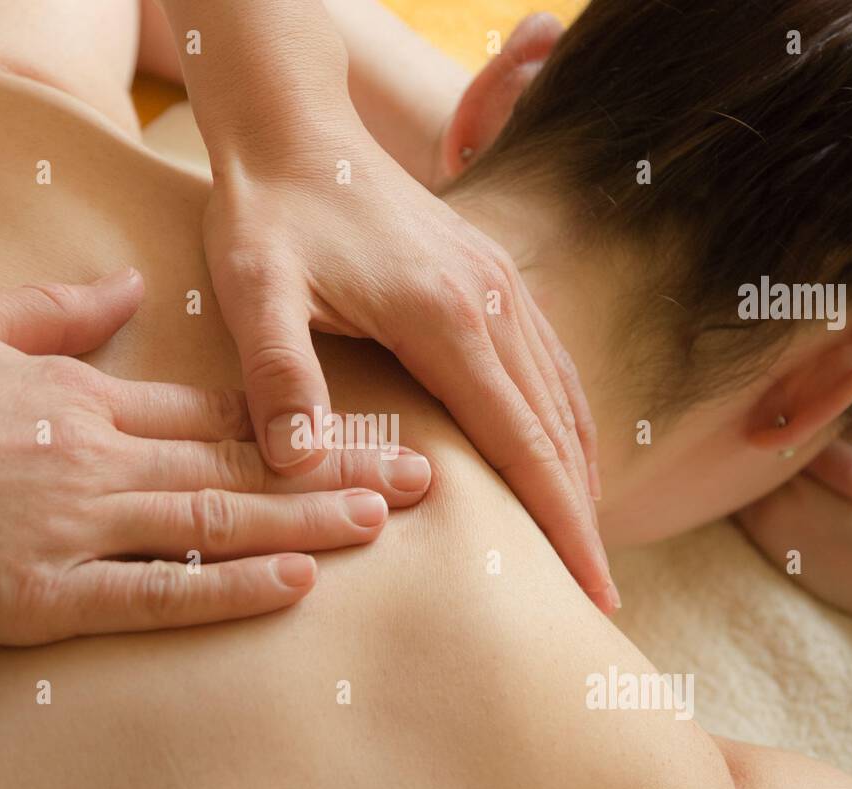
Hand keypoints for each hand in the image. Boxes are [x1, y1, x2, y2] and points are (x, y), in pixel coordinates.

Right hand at [0, 270, 430, 643]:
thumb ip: (57, 310)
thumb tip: (126, 287)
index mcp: (84, 396)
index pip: (215, 412)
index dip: (296, 423)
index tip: (363, 428)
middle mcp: (97, 456)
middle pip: (241, 464)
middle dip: (338, 470)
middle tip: (421, 482)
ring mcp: (75, 525)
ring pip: (217, 522)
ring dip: (308, 520)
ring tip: (386, 521)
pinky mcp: (43, 594)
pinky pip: (156, 591)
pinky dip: (230, 587)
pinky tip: (296, 580)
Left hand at [204, 117, 614, 610]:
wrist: (293, 128)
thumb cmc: (268, 213)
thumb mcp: (255, 292)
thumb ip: (279, 376)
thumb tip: (302, 464)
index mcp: (447, 320)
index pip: (523, 446)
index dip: (559, 525)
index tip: (589, 590)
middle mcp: (493, 304)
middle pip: (557, 432)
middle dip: (579, 518)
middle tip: (596, 596)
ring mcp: (499, 285)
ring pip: (561, 397)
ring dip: (577, 472)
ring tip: (583, 540)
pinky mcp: (489, 275)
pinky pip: (546, 361)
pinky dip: (563, 420)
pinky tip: (559, 453)